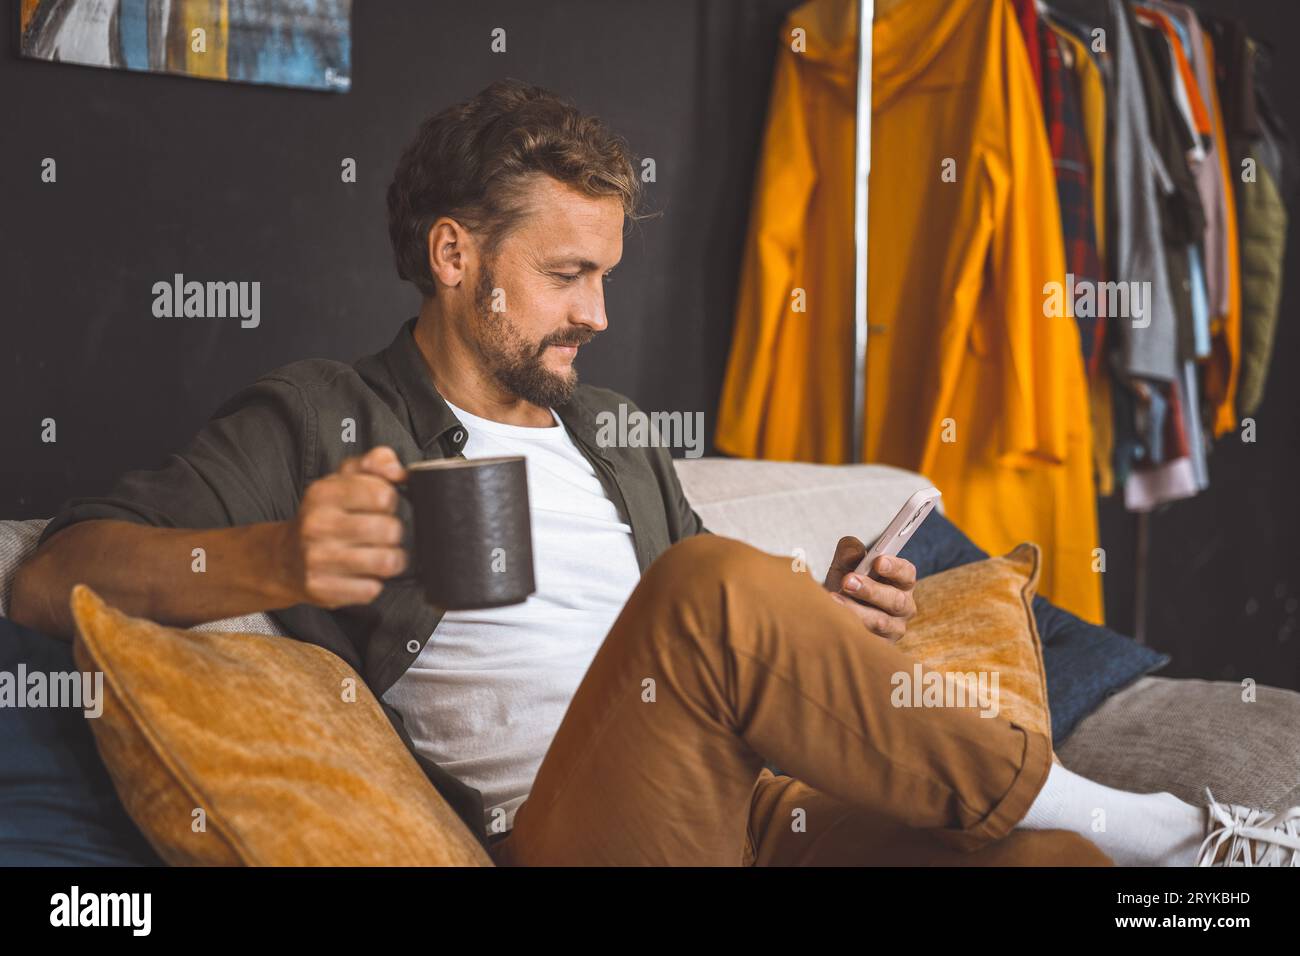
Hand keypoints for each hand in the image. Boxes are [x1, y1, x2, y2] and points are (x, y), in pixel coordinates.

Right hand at [280, 445, 409, 608]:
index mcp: (323, 494)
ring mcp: (318, 560)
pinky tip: (362, 574)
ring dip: (391, 560)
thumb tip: (397, 470)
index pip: (382, 494)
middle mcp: (317, 525)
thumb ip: (374, 463)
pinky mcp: (323, 589)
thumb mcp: (343, 480)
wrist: (284, 558)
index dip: (389, 500)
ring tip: (380, 554)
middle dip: (393, 533)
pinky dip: (373, 584)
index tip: (381, 505)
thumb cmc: (323, 516)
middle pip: (390, 530)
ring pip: (386, 562)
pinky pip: (372, 589)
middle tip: (383, 534)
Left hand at [822, 536, 917, 642]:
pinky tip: (836, 620)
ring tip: (834, 600)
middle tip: (847, 581)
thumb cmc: (845, 586)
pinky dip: (852, 630)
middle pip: (896, 600)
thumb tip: (854, 551)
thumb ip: (850, 553)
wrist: (831, 614)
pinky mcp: (881, 647)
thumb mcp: (844, 566)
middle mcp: (903, 606)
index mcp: (901, 581)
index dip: (895, 567)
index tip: (878, 561)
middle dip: (871, 590)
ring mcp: (894, 629)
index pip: (907, 573)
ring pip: (881, 622)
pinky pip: (870, 641)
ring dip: (857, 611)